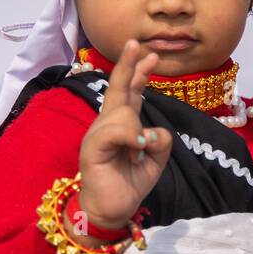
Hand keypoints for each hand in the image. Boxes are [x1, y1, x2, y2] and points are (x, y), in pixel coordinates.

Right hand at [76, 39, 172, 229]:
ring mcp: (97, 134)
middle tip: (137, 44)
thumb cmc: (129, 183)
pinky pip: (117, 131)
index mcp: (122, 125)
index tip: (149, 54)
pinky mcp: (93, 147)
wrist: (111, 209)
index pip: (130, 93)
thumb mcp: (155, 160)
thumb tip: (153, 131)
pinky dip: (132, 138)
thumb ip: (160, 141)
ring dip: (138, 130)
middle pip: (117, 89)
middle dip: (128, 65)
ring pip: (123, 112)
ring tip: (138, 153)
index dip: (138, 73)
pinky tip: (136, 150)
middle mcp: (107, 124)